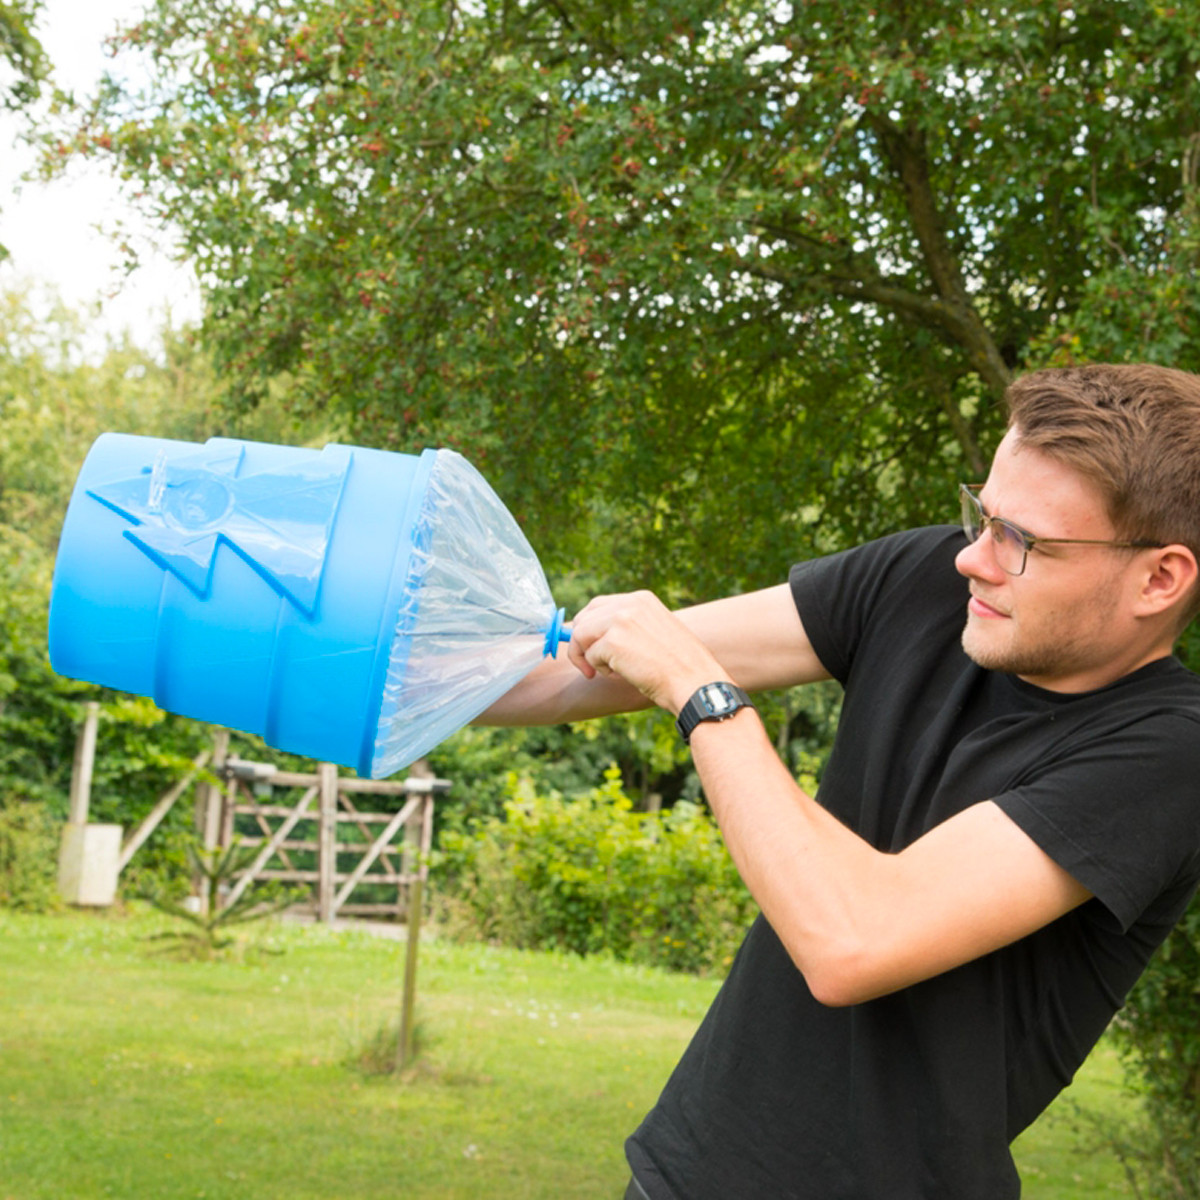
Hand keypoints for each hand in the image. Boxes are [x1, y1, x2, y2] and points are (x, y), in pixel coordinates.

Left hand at [565, 590, 727, 713]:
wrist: (694, 681)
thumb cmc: (678, 665)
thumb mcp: (655, 632)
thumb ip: (628, 627)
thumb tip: (593, 636)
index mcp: (641, 599)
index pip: (598, 605)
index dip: (588, 626)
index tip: (588, 646)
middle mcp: (629, 604)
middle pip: (584, 617)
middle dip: (581, 642)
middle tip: (589, 665)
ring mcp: (620, 620)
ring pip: (580, 635)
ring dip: (588, 658)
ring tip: (609, 672)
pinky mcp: (613, 642)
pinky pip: (589, 656)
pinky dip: (600, 670)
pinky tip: (620, 675)